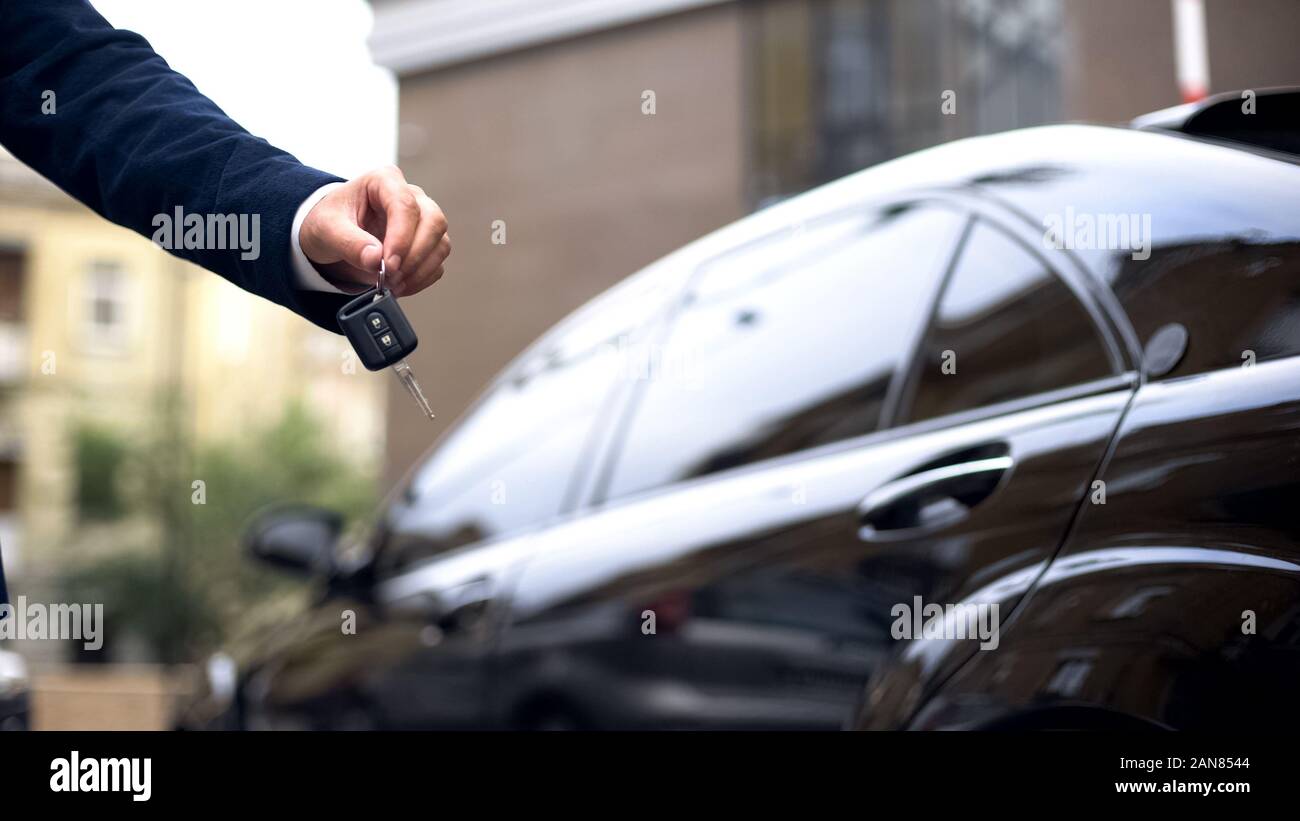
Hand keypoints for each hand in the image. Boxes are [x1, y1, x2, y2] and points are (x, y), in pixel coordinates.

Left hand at [299, 165, 450, 296]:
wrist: (331, 235)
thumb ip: (349, 243)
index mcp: (385, 181)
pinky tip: (399, 285)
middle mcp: (411, 197)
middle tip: (391, 276)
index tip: (388, 264)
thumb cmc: (329, 221)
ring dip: (419, 270)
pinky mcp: (426, 244)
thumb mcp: (327, 229)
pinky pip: (436, 264)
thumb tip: (375, 259)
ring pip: (440, 244)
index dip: (401, 237)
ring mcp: (423, 221)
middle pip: (433, 222)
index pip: (405, 205)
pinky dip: (420, 279)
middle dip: (415, 255)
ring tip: (392, 284)